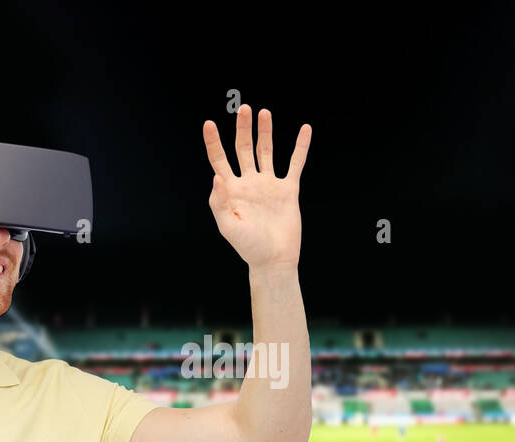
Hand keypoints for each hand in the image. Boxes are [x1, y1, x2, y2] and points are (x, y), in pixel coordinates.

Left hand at [202, 104, 310, 269]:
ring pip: (266, 151)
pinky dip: (300, 147)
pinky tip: (305, 129)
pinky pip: (295, 164)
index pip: (220, 160)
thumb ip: (218, 203)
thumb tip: (216, 176)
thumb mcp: (228, 228)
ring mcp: (269, 185)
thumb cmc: (249, 248)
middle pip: (243, 149)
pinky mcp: (288, 190)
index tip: (209, 124)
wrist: (274, 260)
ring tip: (264, 112)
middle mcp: (249, 183)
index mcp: (231, 191)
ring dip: (265, 132)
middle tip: (243, 108)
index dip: (213, 142)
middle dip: (242, 129)